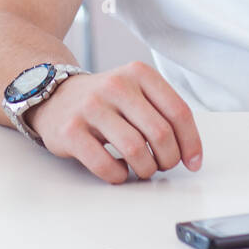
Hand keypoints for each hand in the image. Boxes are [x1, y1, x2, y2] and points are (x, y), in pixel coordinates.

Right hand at [24, 60, 202, 183]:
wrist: (56, 96)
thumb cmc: (106, 102)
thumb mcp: (136, 91)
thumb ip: (163, 112)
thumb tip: (190, 153)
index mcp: (138, 73)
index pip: (178, 112)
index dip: (191, 143)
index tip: (193, 162)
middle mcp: (115, 85)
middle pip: (160, 133)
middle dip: (168, 159)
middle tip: (163, 165)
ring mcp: (91, 106)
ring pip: (135, 150)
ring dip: (146, 169)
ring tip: (142, 168)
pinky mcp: (71, 130)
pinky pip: (105, 164)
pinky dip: (119, 175)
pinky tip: (118, 169)